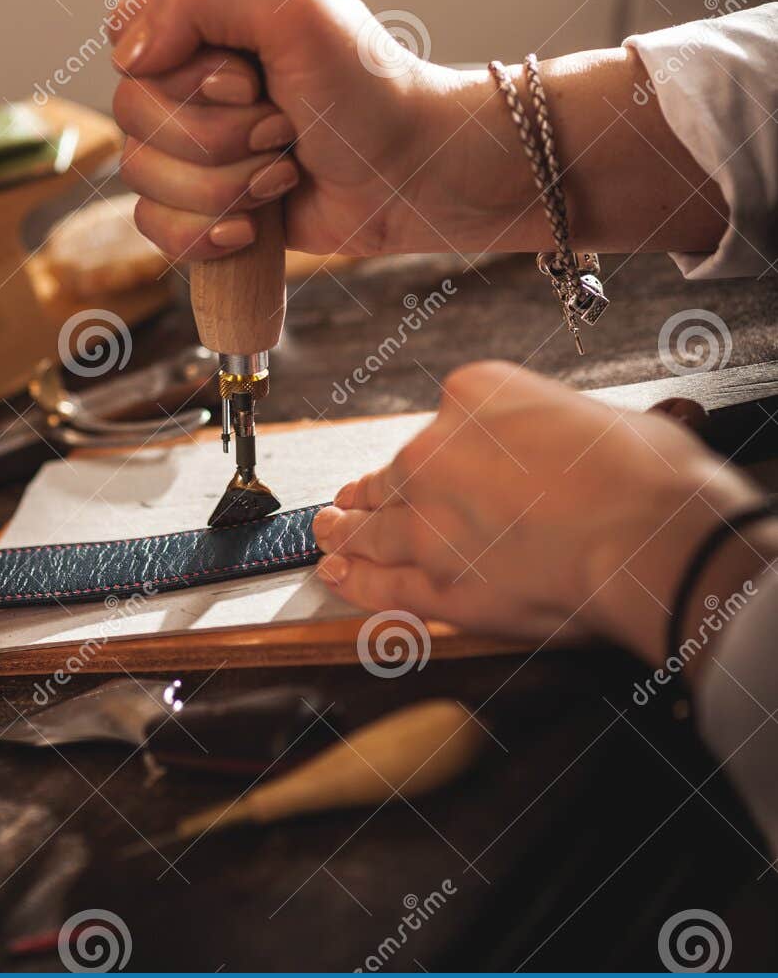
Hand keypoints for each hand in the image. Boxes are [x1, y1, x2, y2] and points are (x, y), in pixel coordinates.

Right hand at [110, 0, 725, 267]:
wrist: (413, 177)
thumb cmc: (367, 87)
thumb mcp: (294, 8)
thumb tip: (128, 57)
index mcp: (207, 2)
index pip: (130, 28)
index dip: (179, 65)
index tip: (245, 77)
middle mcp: (190, 64)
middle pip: (131, 108)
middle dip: (215, 134)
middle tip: (281, 127)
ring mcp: (191, 134)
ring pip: (139, 172)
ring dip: (223, 185)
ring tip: (283, 170)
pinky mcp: (199, 197)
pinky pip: (151, 224)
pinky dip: (203, 233)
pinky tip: (252, 226)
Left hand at [313, 361, 758, 664]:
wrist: (648, 534)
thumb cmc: (642, 472)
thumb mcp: (595, 415)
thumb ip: (555, 429)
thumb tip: (570, 448)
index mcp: (472, 392)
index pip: (444, 417)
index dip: (448, 447)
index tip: (448, 461)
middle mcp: (432, 451)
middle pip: (393, 473)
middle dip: (372, 488)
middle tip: (353, 496)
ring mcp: (426, 522)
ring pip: (371, 527)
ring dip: (345, 530)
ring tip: (329, 531)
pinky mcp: (434, 585)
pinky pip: (382, 585)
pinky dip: (357, 581)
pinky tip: (339, 575)